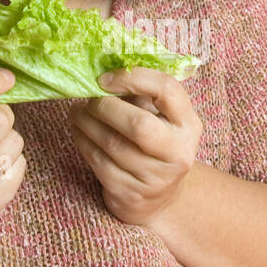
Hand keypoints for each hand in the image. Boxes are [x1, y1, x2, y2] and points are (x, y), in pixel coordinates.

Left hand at [67, 66, 201, 227]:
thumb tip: (104, 67)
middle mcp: (178, 153)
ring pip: (113, 145)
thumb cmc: (156, 146)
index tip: (107, 78)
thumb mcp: (161, 119)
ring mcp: (156, 178)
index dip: (134, 78)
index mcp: (189, 125)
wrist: (161, 199)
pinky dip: (83, 143)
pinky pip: (99, 163)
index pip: (168, 91)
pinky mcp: (131, 194)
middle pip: (139, 125)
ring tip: (77, 113)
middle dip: (106, 108)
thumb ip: (141, 95)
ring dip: (87, 124)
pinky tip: (79, 132)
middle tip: (89, 101)